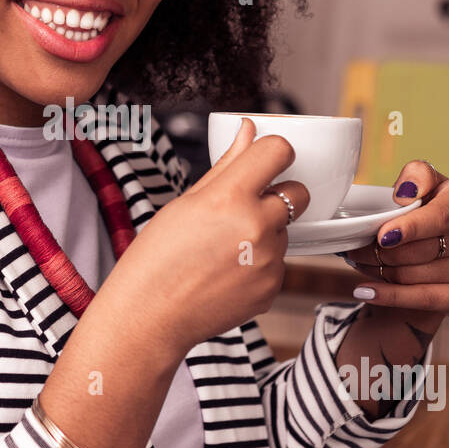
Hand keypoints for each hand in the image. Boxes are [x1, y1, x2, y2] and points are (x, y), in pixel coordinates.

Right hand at [109, 117, 309, 358]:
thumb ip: (226, 165)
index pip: (279, 151)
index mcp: (229, 197)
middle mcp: (256, 227)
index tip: (266, 159)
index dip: (274, 152)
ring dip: (265, 232)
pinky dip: (259, 263)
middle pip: (298, 192)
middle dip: (280, 193)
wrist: (150, 317)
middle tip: (246, 207)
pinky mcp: (272, 288)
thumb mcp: (186, 203)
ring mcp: (268, 261)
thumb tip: (248, 129)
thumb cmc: (157, 258)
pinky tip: (227, 273)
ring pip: (285, 231)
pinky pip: (278, 263)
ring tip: (224, 250)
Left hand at [341, 158, 448, 322]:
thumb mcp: (422, 184)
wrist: (443, 244)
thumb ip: (416, 176)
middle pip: (418, 250)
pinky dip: (390, 296)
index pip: (440, 217)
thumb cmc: (427, 209)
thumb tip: (406, 194)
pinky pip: (424, 298)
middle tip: (353, 248)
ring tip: (359, 261)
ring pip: (412, 274)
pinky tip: (366, 291)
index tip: (383, 236)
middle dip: (378, 250)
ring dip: (377, 269)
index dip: (411, 228)